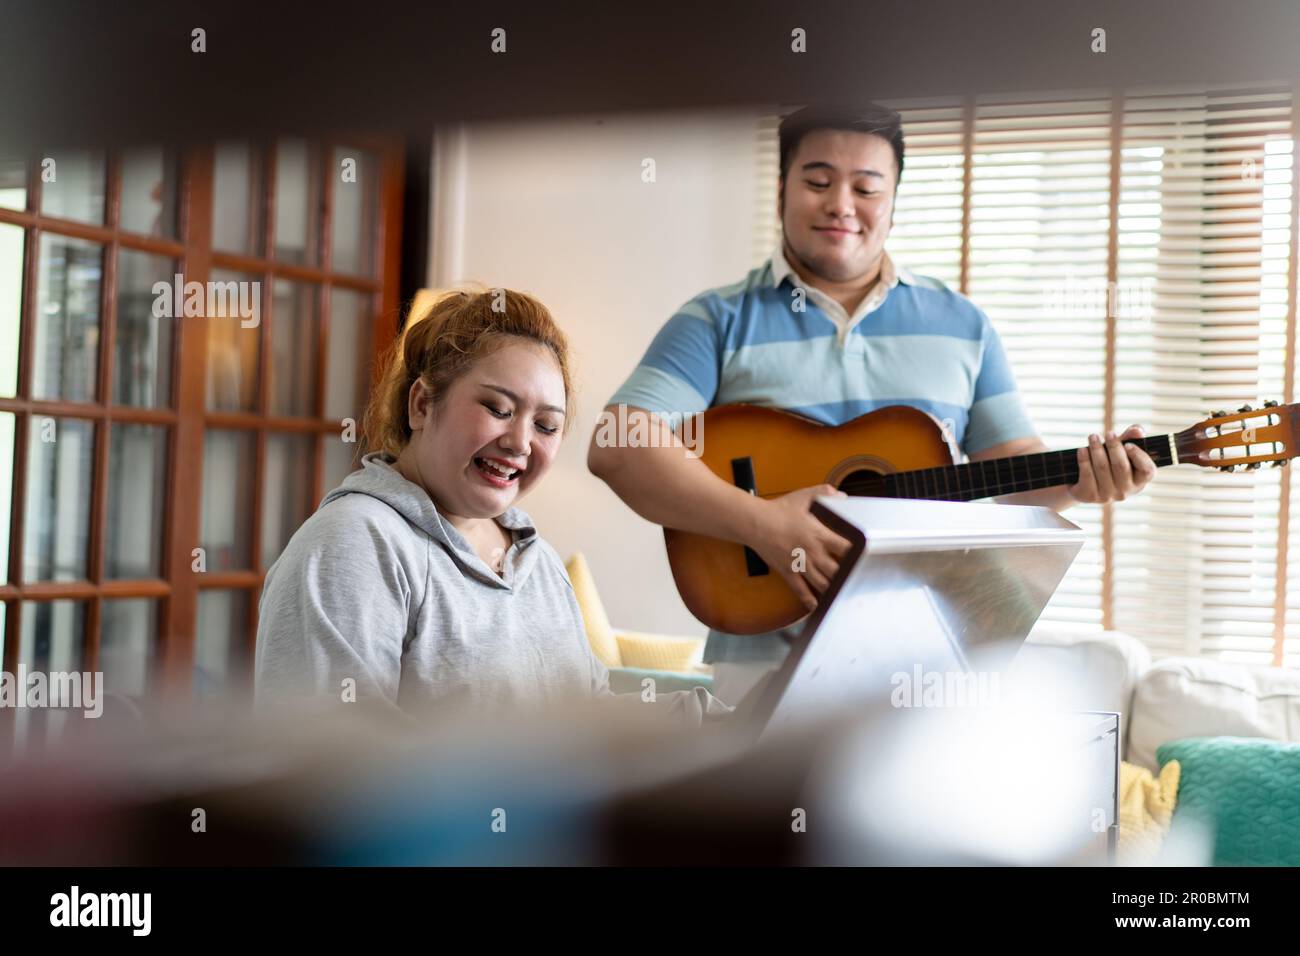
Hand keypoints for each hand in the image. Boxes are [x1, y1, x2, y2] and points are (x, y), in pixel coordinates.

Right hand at [751, 484, 853, 612]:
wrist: (755, 523)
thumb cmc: (779, 510)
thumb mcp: (804, 496)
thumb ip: (825, 494)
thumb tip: (842, 496)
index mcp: (820, 535)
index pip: (846, 548)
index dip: (859, 554)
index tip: (869, 558)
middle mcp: (812, 553)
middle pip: (837, 571)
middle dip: (849, 577)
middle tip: (859, 582)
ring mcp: (800, 565)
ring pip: (822, 583)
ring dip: (833, 590)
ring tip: (844, 594)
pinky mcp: (788, 572)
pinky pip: (800, 590)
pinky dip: (809, 600)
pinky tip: (817, 605)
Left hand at [1069, 425, 1155, 502]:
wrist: (1081, 481)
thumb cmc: (1108, 462)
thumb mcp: (1121, 450)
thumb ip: (1131, 438)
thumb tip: (1138, 429)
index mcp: (1139, 480)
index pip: (1147, 470)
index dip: (1138, 456)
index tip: (1128, 444)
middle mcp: (1126, 491)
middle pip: (1121, 466)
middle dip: (1114, 447)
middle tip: (1109, 433)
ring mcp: (1107, 495)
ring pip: (1102, 468)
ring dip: (1097, 449)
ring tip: (1093, 437)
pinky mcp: (1089, 496)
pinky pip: (1087, 475)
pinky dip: (1084, 460)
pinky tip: (1082, 450)